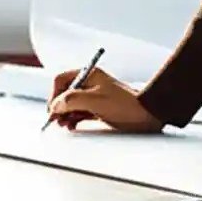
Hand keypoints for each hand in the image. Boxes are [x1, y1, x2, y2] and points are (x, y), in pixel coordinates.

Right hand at [46, 67, 163, 132]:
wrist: (149, 115)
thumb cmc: (126, 105)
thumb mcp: (94, 101)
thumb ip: (71, 100)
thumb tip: (55, 106)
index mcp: (88, 75)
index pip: (62, 80)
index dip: (54, 95)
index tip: (53, 110)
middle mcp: (90, 83)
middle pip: (65, 93)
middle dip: (59, 107)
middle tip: (57, 120)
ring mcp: (94, 96)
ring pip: (71, 104)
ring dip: (65, 114)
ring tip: (66, 124)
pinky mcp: (99, 108)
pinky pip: (80, 112)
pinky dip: (74, 119)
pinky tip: (73, 125)